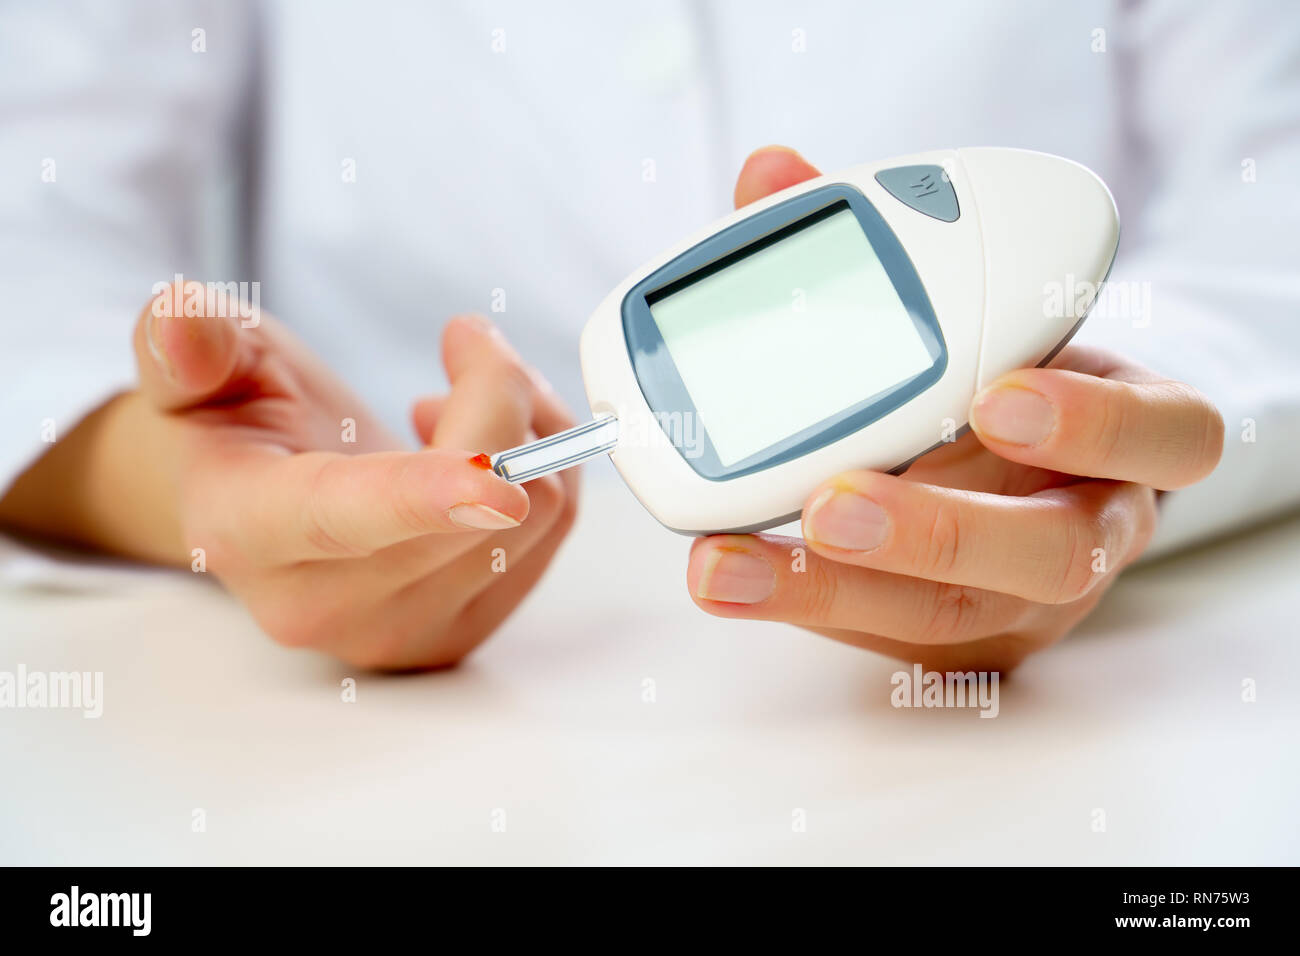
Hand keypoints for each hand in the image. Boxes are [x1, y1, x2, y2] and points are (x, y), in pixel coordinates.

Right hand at [1, 282, 576, 668]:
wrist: (267, 500)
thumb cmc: (240, 419)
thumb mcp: (202, 360)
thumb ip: (186, 340)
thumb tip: (182, 328)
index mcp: (244, 529)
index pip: (341, 518)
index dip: (423, 498)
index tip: (496, 485)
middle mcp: (323, 604)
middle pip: (473, 505)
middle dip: (497, 393)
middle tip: (467, 340)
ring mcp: (399, 632)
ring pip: (536, 514)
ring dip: (530, 425)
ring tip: (469, 392)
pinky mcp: (459, 635)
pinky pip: (555, 535)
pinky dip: (544, 468)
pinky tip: (487, 448)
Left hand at [685, 147, 1223, 671]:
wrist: (1020, 481)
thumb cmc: (1001, 380)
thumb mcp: (970, 313)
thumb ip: (876, 244)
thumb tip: (769, 174)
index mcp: (1120, 437)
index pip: (1165, 435)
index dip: (1095, 423)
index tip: (1000, 395)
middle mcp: (1084, 525)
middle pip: (1054, 555)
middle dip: (937, 531)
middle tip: (832, 504)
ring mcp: (1018, 598)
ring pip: (949, 616)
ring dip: (831, 590)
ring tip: (728, 566)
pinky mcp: (949, 640)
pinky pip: (881, 637)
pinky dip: (798, 604)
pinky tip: (729, 572)